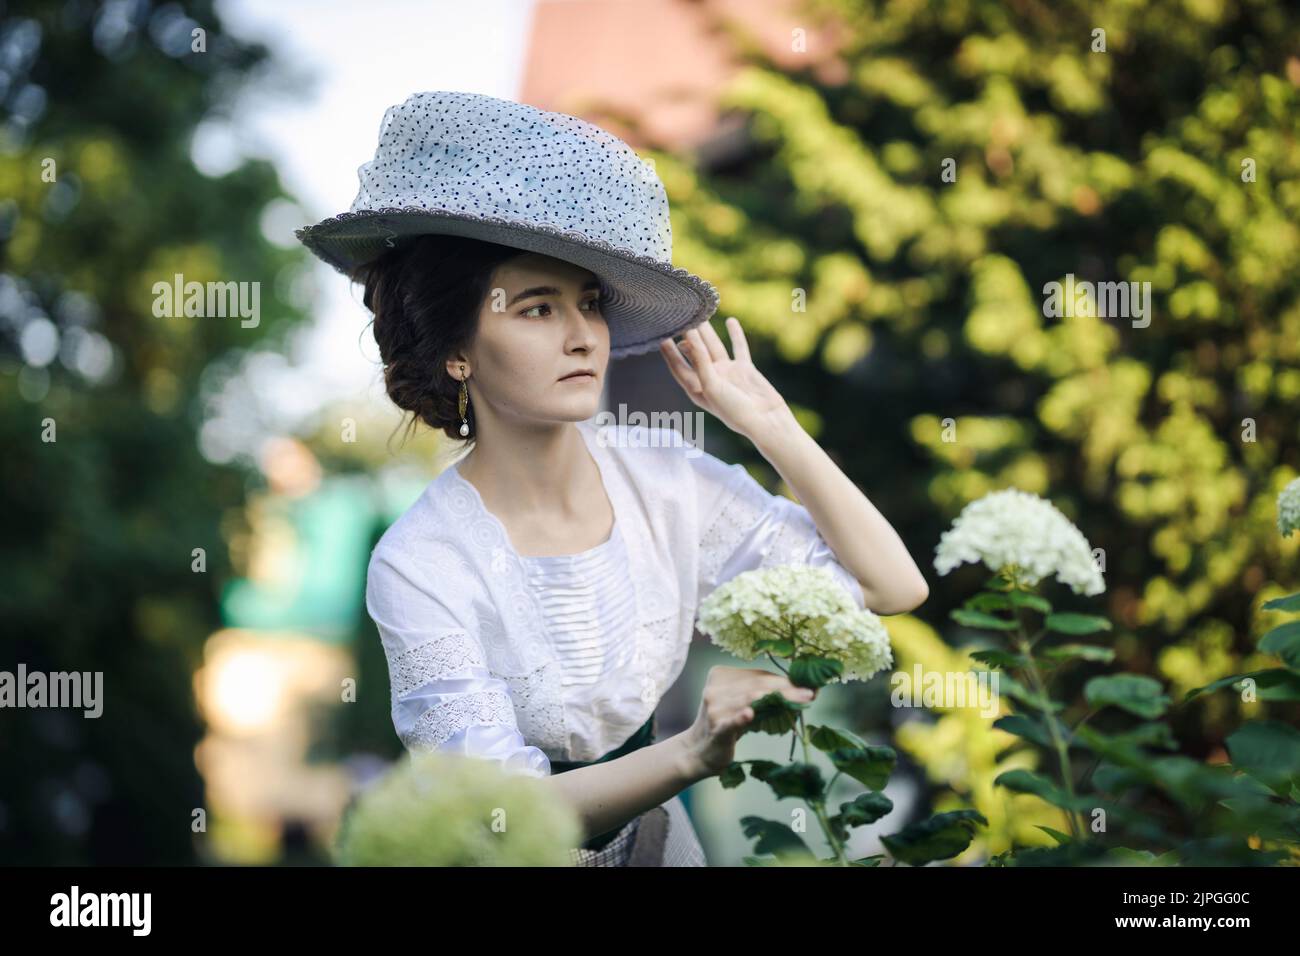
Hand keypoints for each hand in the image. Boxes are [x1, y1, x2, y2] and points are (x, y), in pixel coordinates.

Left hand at [659, 318, 793, 441]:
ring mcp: (727, 374)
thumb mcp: (712, 385)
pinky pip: (738, 348)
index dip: (669, 353)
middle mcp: (710, 380)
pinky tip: (731, 321)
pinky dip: (735, 335)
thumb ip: (699, 360)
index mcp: (698, 389)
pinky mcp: (744, 369)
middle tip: (681, 317)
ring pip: (714, 347)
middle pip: (695, 354)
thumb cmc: (735, 410)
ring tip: (699, 314)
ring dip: (707, 332)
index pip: (678, 367)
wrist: (766, 419)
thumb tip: (687, 337)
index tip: (661, 335)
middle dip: (688, 337)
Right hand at [677, 665, 817, 780]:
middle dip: (787, 689)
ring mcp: (714, 709)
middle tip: (811, 693)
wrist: (697, 753)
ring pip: (750, 700)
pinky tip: (749, 714)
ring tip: (802, 700)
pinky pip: (730, 722)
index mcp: (721, 676)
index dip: (784, 680)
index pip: (758, 676)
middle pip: (757, 685)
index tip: (808, 684)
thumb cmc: (726, 726)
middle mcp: (716, 689)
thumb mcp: (741, 706)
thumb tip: (801, 689)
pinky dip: (741, 718)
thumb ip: (762, 695)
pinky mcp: (716, 729)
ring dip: (779, 699)